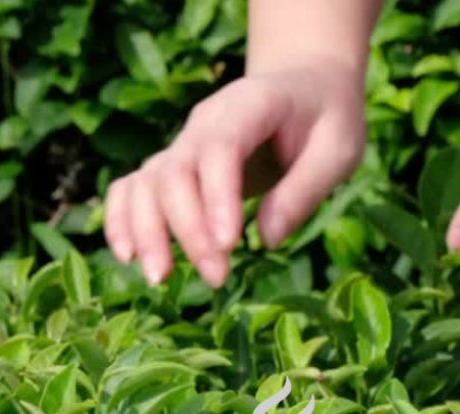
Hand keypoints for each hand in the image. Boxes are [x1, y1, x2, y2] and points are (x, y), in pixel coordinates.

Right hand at [104, 59, 366, 286]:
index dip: (217, 196)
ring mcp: (180, 146)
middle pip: (175, 174)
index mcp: (247, 105)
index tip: (228, 244)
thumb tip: (267, 239)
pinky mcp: (169, 168)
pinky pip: (129, 189)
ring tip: (160, 278)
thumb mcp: (338, 149)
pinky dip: (121, 221)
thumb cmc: (325, 119)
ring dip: (146, 232)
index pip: (220, 148)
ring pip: (145, 184)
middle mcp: (202, 123)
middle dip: (188, 230)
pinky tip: (127, 257)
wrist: (301, 88)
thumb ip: (305, 190)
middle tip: (216, 277)